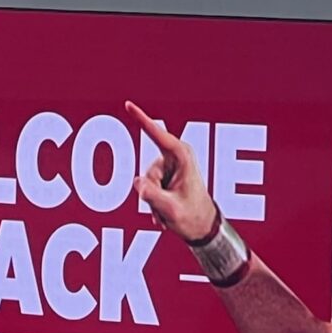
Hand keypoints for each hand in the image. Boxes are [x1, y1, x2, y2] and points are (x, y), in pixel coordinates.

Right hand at [126, 100, 218, 241]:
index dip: (141, 119)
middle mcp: (175, 156)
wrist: (203, 228)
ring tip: (167, 213)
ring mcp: (169, 164)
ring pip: (145, 181)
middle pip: (148, 171)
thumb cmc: (193, 217)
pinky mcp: (164, 173)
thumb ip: (153, 196)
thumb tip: (137, 182)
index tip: (128, 104)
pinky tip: (165, 214)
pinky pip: (147, 186)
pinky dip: (153, 202)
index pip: (157, 135)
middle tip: (166, 210)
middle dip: (152, 193)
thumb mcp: (171, 209)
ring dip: (153, 201)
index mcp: (182, 156)